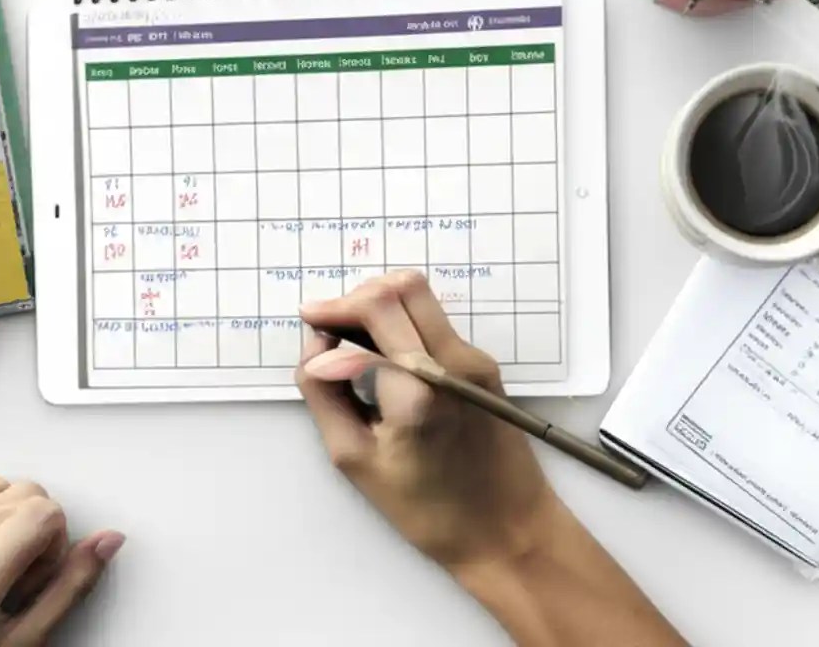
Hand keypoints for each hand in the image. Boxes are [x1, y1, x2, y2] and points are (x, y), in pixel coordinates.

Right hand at [296, 271, 559, 570]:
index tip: (310, 325)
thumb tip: (317, 349)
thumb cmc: (429, 510)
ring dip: (378, 303)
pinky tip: (381, 354)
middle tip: (327, 328)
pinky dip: (400, 320)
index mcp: (417, 391)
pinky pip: (434, 319)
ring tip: (351, 338)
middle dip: (352, 298)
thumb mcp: (355, 460)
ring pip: (419, 294)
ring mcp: (474, 359)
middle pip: (397, 289)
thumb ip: (325, 396)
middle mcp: (452, 363)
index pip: (371, 312)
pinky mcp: (483, 363)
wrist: (507, 530)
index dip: (330, 313)